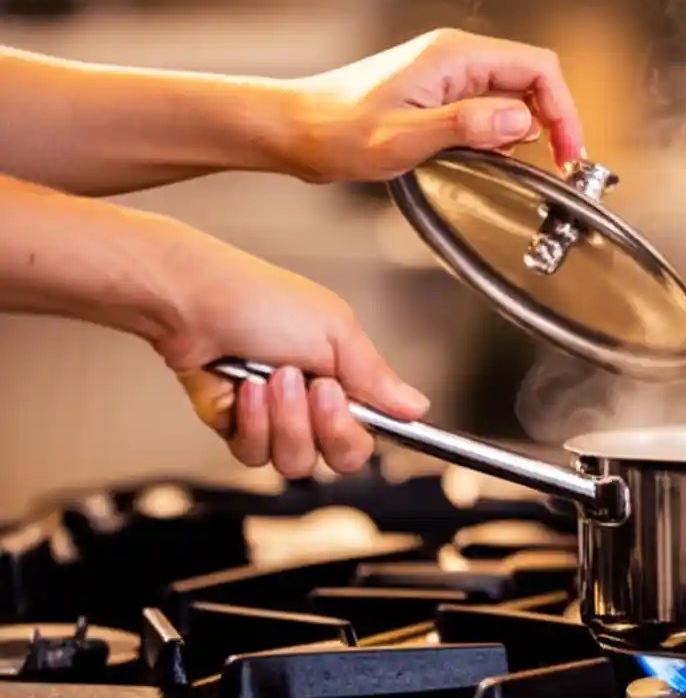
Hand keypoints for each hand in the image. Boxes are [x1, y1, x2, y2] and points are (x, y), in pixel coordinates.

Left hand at [154, 232, 428, 477]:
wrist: (191, 301)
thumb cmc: (260, 300)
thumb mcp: (335, 331)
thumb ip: (377, 378)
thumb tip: (417, 407)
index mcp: (344, 377)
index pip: (369, 434)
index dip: (355, 429)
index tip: (339, 398)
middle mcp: (312, 404)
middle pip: (337, 458)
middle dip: (321, 425)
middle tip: (311, 387)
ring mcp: (274, 419)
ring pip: (294, 462)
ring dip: (283, 420)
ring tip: (269, 378)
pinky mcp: (236, 428)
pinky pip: (253, 455)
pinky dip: (249, 421)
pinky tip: (242, 387)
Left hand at [286, 28, 585, 182]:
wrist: (295, 131)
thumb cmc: (337, 130)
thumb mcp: (405, 138)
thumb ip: (467, 128)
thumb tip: (519, 123)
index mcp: (454, 57)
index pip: (537, 69)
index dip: (563, 110)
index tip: (568, 152)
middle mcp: (455, 59)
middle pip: (530, 82)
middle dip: (550, 124)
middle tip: (554, 166)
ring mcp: (447, 77)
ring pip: (510, 99)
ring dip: (519, 135)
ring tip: (504, 167)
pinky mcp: (438, 97)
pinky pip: (486, 111)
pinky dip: (495, 138)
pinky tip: (479, 162)